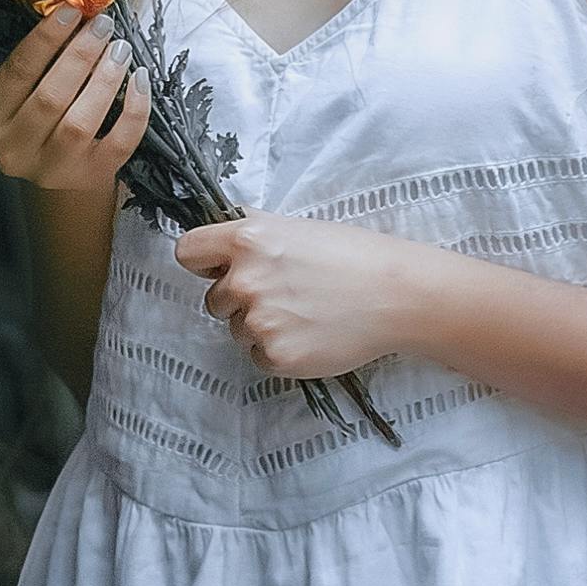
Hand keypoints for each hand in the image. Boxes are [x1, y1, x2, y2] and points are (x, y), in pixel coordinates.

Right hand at [0, 6, 151, 198]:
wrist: (52, 168)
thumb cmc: (24, 112)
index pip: (16, 73)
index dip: (45, 39)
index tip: (71, 10)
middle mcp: (13, 149)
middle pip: (50, 98)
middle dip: (80, 56)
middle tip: (103, 25)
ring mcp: (52, 169)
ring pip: (81, 122)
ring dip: (105, 80)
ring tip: (121, 48)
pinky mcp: (90, 177)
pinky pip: (119, 144)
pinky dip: (134, 111)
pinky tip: (140, 79)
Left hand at [171, 213, 418, 381]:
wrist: (397, 295)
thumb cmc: (355, 256)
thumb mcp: (298, 228)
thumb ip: (256, 233)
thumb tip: (228, 230)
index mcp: (247, 240)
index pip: (189, 253)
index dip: (204, 263)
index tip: (219, 269)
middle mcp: (245, 280)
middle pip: (213, 298)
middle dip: (241, 299)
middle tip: (286, 293)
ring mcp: (258, 321)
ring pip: (236, 330)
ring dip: (261, 326)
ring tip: (306, 313)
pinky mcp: (275, 355)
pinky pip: (258, 357)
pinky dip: (279, 351)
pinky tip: (311, 333)